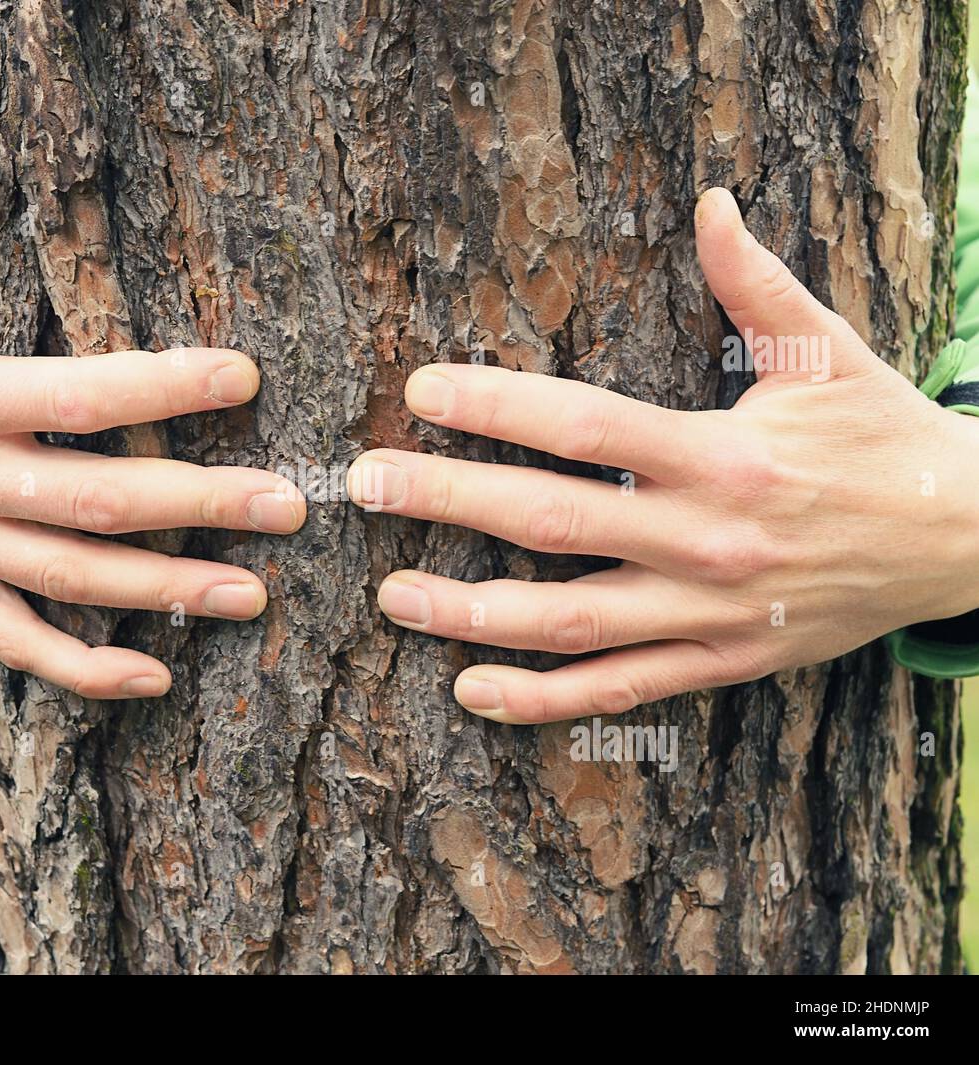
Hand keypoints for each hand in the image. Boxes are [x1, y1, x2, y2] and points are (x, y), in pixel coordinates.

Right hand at [0, 134, 305, 698]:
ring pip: (71, 581)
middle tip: (288, 506)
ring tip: (251, 594)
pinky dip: (82, 668)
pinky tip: (151, 677)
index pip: (79, 396)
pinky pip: (15, 641)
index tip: (243, 377)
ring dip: (166, 594)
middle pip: (97, 500)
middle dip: (200, 506)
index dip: (166, 388)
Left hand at [347, 188, 978, 723]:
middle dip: (448, 501)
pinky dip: (542, 699)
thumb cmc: (880, 438)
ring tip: (392, 595)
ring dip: (471, 613)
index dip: (496, 407)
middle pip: (554, 523)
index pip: (587, 428)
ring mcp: (709, 614)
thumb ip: (758, 284)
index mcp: (725, 455)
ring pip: (571, 624)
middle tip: (364, 485)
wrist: (964, 541)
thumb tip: (710, 201)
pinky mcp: (719, 664)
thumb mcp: (830, 353)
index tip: (421, 391)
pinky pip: (618, 691)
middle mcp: (707, 540)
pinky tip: (471, 686)